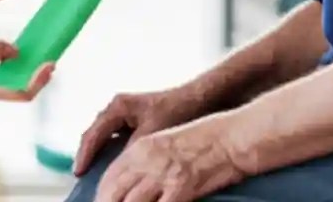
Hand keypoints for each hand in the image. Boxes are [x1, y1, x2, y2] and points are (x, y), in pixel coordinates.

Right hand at [0, 37, 53, 101]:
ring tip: (44, 58)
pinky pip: (8, 76)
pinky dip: (19, 68)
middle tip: (52, 60)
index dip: (37, 81)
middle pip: (21, 92)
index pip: (19, 92)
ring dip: (31, 74)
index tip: (48, 64)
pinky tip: (25, 55)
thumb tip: (17, 52)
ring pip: (16, 85)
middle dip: (39, 79)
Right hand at [74, 88, 207, 174]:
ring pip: (104, 135)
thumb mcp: (151, 133)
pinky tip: (113, 163)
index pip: (93, 134)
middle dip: (87, 154)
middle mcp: (117, 107)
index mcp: (117, 107)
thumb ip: (131, 149)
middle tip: (82, 174)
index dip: (84, 155)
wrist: (197, 99)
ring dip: (98, 152)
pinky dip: (110, 149)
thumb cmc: (175, 111)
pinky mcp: (134, 119)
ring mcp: (124, 112)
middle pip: (95, 133)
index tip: (78, 172)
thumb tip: (117, 169)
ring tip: (93, 171)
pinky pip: (114, 136)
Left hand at [94, 118, 246, 201]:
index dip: (101, 197)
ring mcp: (163, 175)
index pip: (108, 178)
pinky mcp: (181, 188)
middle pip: (113, 194)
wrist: (231, 138)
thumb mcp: (165, 145)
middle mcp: (146, 161)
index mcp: (140, 149)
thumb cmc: (204, 141)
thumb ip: (146, 162)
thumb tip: (132, 184)